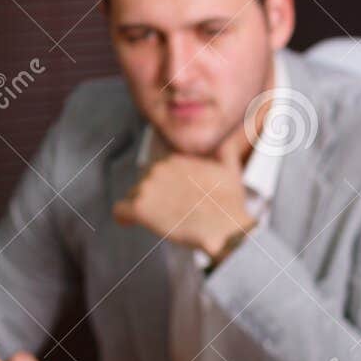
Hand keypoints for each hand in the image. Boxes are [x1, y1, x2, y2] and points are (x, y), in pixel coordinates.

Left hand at [112, 146, 254, 258]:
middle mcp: (157, 169)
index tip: (175, 198)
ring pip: (133, 196)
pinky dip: (125, 218)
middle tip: (172, 211)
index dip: (166, 186)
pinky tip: (132, 222)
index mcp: (174, 159)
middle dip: (155, 196)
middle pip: (144, 183)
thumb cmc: (229, 203)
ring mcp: (146, 188)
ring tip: (163, 220)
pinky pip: (119, 211)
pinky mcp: (139, 209)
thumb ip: (226, 150)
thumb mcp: (231, 169)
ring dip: (145, 207)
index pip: (158, 171)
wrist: (224, 229)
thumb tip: (240, 131)